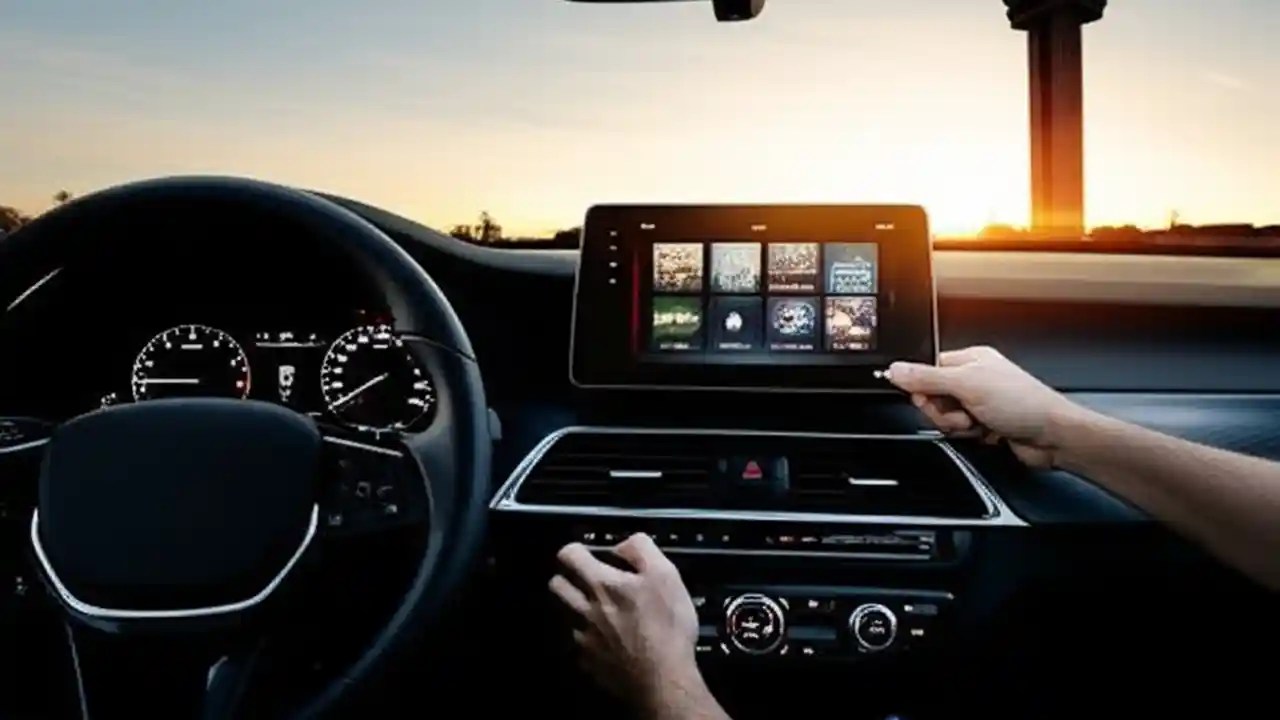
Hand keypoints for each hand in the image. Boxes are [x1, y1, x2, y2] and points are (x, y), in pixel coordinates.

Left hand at [549, 534, 704, 711]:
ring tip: (597, 611)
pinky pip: (579, 645)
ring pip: (564, 615)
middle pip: (556, 586)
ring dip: (575, 608)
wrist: (662, 680)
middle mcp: (584, 609)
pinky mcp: (588, 663)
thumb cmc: (667, 625)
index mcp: (601, 584)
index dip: (576, 550)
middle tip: (587, 581)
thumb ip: (640, 550)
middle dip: (567, 577)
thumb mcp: (666, 574)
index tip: (589, 553)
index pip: (569, 555)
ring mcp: (583, 638)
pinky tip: (606, 643)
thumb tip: (621, 545)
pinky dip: (588, 639)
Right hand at [888, 346, 1090, 467]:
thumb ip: (927, 377)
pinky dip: (970, 435)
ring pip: (946, 417)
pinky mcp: (986, 425)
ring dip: (958, 425)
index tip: (929, 399)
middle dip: (943, 411)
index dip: (923, 388)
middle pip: (934, 396)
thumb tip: (896, 370)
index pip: (928, 369)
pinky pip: (961, 431)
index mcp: (971, 360)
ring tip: (977, 422)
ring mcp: (981, 403)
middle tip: (960, 412)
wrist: (1053, 436)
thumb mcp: (967, 385)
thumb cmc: (1024, 404)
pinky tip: (986, 432)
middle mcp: (975, 379)